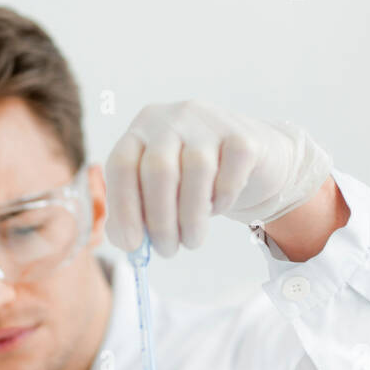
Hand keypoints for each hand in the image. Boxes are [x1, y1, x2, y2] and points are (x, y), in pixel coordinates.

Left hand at [104, 100, 332, 255]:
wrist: (248, 162)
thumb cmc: (191, 183)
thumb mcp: (155, 196)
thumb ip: (134, 219)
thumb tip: (128, 244)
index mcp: (141, 132)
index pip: (121, 164)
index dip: (123, 208)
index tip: (132, 245)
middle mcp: (172, 119)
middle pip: (159, 169)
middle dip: (161, 220)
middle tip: (168, 250)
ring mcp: (209, 122)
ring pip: (197, 170)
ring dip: (192, 218)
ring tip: (192, 239)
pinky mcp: (243, 135)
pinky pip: (229, 174)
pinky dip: (222, 200)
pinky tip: (218, 206)